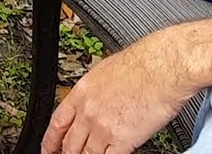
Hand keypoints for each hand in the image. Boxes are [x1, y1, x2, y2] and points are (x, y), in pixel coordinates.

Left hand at [42, 33, 198, 153]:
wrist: (162, 68)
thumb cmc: (142, 65)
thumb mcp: (104, 71)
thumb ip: (95, 92)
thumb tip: (95, 100)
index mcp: (82, 93)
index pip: (57, 122)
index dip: (50, 139)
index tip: (48, 148)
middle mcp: (88, 112)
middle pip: (70, 143)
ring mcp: (104, 128)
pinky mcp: (123, 140)